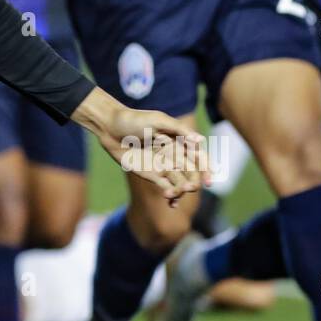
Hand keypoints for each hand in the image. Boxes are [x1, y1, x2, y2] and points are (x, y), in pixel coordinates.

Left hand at [74, 89, 208, 203]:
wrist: (110, 128)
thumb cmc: (134, 120)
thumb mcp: (157, 120)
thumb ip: (179, 130)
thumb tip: (200, 140)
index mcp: (179, 141)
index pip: (198, 157)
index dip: (207, 168)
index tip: (209, 179)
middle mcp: (174, 155)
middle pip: (191, 172)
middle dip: (193, 182)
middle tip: (189, 187)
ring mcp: (164, 165)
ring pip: (180, 182)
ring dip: (181, 190)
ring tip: (172, 193)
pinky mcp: (151, 174)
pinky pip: (166, 187)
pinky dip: (171, 196)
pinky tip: (171, 201)